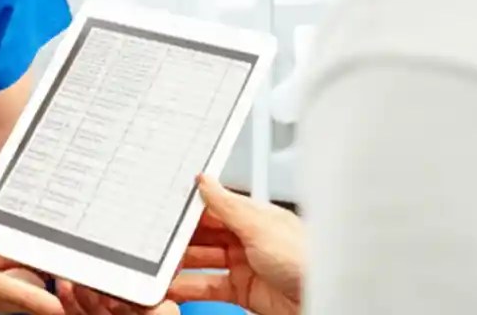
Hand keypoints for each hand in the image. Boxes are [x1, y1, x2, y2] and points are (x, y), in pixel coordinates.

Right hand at [60, 175, 303, 314]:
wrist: (329, 299)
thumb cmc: (309, 260)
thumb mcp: (262, 226)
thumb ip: (228, 204)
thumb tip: (203, 178)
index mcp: (253, 214)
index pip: (209, 206)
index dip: (183, 207)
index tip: (157, 206)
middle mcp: (247, 237)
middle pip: (200, 234)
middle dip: (175, 237)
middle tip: (147, 238)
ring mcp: (244, 265)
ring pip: (200, 261)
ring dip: (177, 264)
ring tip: (153, 265)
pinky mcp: (243, 291)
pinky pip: (207, 287)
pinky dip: (187, 287)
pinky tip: (170, 286)